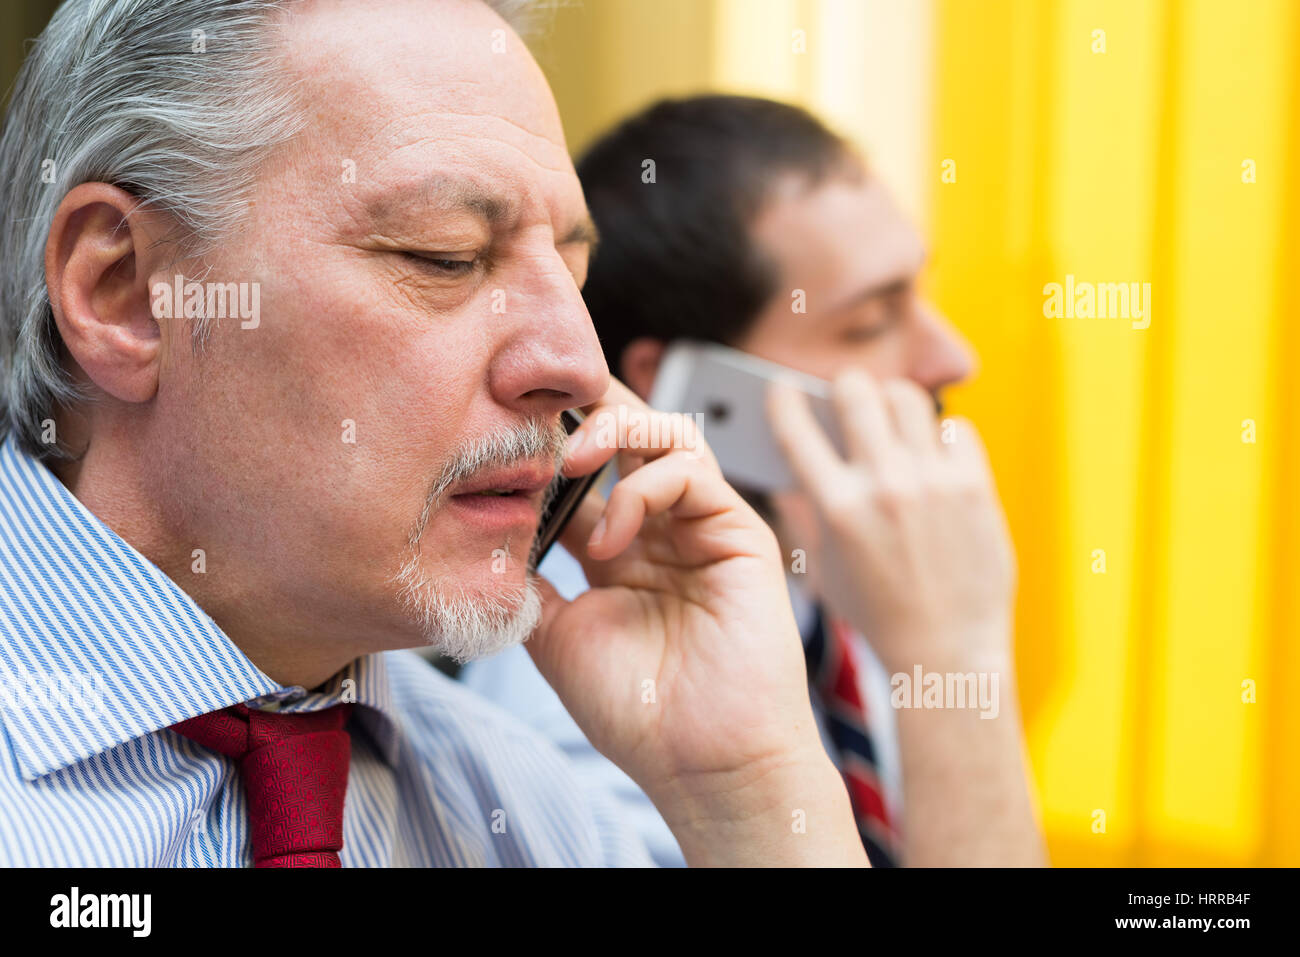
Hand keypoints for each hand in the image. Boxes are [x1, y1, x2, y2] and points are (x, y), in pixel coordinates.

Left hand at [526, 378, 865, 865]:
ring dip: (613, 431)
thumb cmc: (637, 712)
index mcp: (618, 551)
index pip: (583, 472)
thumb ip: (527, 582)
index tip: (497, 438)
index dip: (546, 446)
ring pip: (665, 435)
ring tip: (570, 460)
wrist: (704, 764)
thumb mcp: (556, 638)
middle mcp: (661, 530)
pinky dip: (645, 487)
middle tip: (537, 415)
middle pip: (627, 435)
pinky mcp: (739, 533)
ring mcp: (702, 527)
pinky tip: (610, 539)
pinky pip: (693, 472)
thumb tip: (484, 535)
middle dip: (582, 413)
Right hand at [766, 370, 1015, 672]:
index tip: (783, 390)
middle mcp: (884, 486)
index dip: (783, 400)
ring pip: (907, 397)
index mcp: (838, 508)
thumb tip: (801, 452)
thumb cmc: (878, 611)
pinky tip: (933, 457)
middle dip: (845, 390)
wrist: (946, 651)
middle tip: (847, 400)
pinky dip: (940, 437)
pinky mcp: (976, 487)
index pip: (796, 428)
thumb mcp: (825, 564)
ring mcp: (934, 483)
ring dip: (893, 404)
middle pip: (856, 390)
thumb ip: (811, 507)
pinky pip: (956, 429)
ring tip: (892, 423)